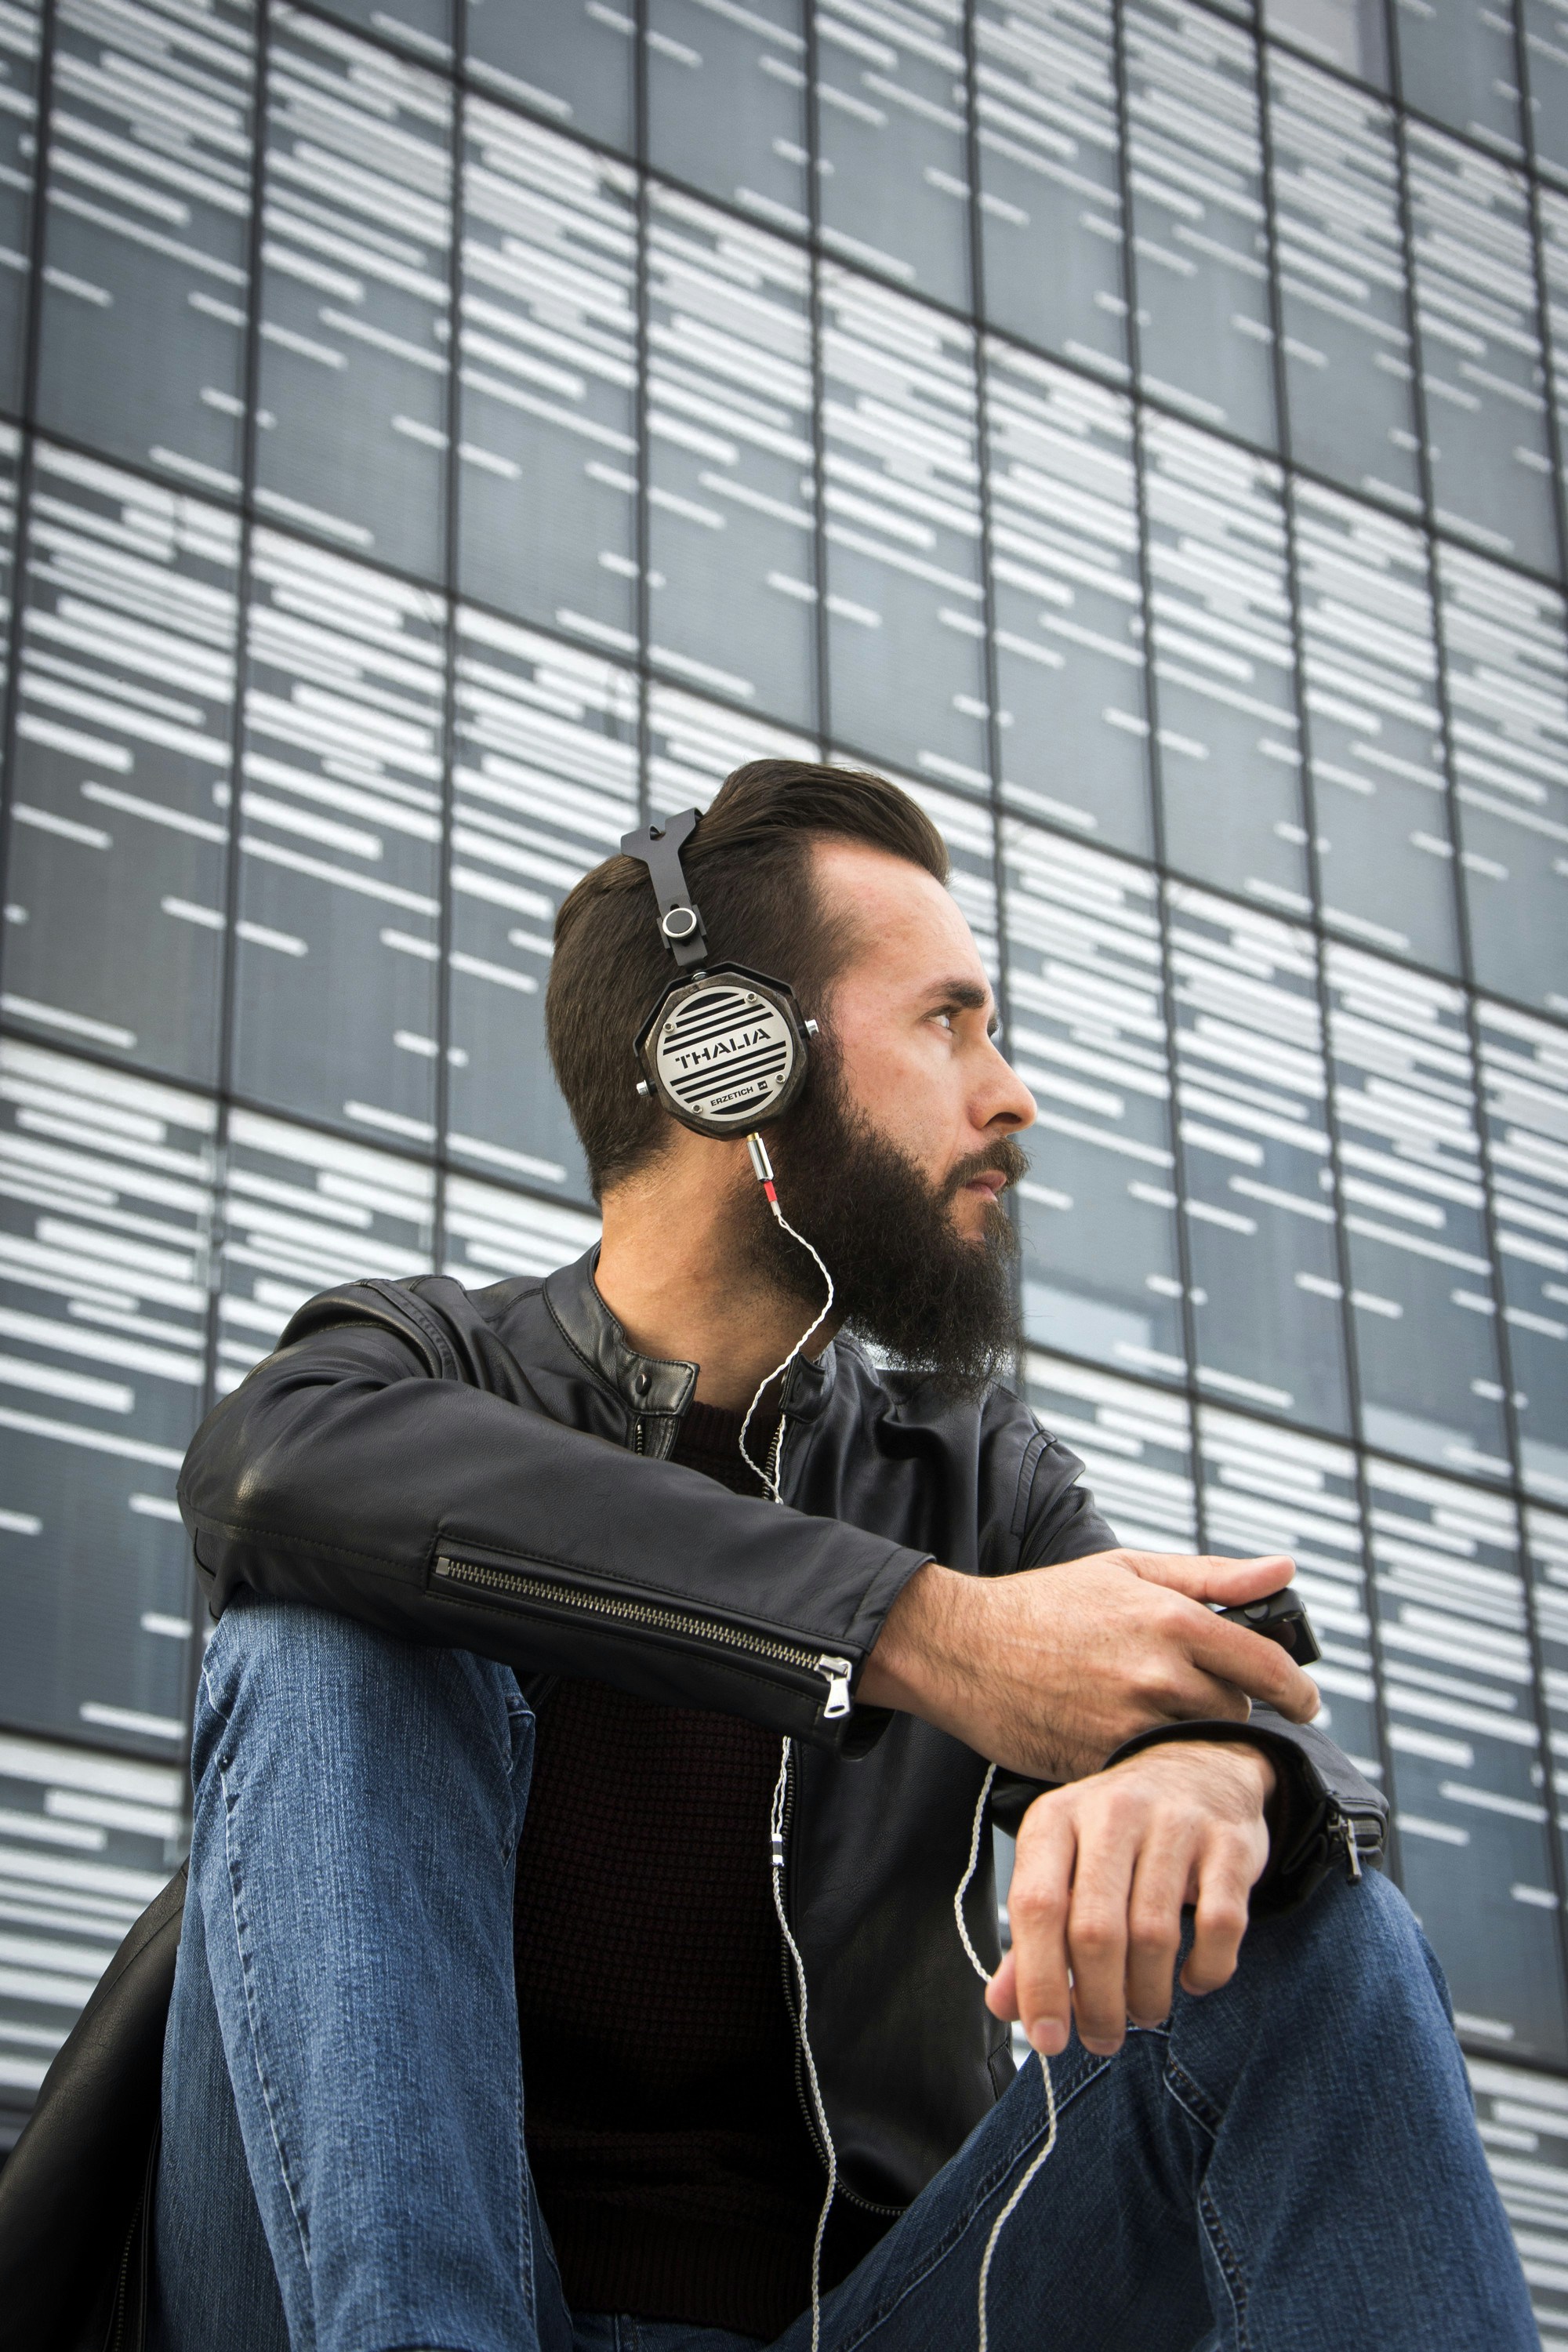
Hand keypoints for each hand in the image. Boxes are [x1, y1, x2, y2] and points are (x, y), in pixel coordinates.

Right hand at [859, 1548, 1317, 1782]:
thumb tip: (1285, 1568)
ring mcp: (1129, 1723)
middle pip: (1236, 1712)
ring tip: (1164, 1722)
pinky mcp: (1101, 1763)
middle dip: (1229, 1707)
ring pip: (1199, 1747)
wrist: (964, 1648)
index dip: (1299, 1691)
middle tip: (1200, 1700)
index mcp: (1172, 1619)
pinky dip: (1152, 1763)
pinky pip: (1153, 1773)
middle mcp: (1158, 1673)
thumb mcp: (1128, 1570)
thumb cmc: (1045, 1605)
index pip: (1269, 1667)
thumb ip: (1214, 1576)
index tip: (1306, 1703)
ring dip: (1194, 1739)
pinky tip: (1129, 1742)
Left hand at [986, 1741, 1274, 2056]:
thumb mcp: (1062, 1867)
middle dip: (1098, 2004)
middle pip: (1096, 1931)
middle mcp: (1112, 1813)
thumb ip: (1033, 1938)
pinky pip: (1221, 1925)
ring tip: (1144, 2011)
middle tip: (1103, 2038)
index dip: (1040, 1982)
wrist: (1200, 1767)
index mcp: (1056, 1819)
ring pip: (1154, 1935)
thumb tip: (1005, 2005)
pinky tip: (1193, 1980)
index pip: (1036, 1906)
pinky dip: (1207, 1970)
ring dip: (1148, 1995)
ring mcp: (1175, 1822)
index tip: (1049, 2040)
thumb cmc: (1117, 1836)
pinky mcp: (1230, 1843)